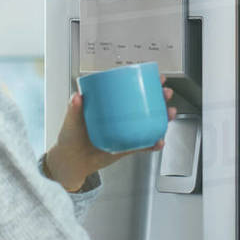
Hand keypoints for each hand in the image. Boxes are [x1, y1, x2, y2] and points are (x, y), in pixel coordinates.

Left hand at [44, 76, 175, 191]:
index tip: (155, 76)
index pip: (129, 89)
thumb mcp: (71, 121)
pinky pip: (144, 144)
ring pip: (149, 122)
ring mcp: (126, 131)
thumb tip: (77, 96)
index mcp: (109, 105)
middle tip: (165, 93)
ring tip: (170, 115)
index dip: (144, 82)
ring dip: (162, 118)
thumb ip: (74, 109)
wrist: (71, 163)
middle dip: (159, 97)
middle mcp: (120, 117)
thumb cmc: (70, 138)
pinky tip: (159, 141)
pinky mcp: (127, 147)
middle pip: (145, 103)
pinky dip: (153, 143)